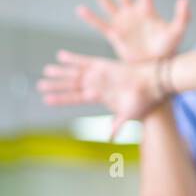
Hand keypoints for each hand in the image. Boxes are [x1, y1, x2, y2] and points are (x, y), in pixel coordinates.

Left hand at [38, 50, 164, 140]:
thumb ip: (118, 125)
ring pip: (74, 73)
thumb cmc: (144, 101)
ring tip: (46, 70)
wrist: (155, 84)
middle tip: (39, 85)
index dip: (60, 99)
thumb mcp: (129, 115)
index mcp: (98, 97)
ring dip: (60, 72)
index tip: (46, 100)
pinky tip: (61, 56)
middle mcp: (95, 85)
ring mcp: (98, 74)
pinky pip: (85, 61)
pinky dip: (73, 59)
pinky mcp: (104, 64)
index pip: (74, 98)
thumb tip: (111, 139)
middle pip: (70, 85)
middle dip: (55, 85)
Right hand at [78, 0, 190, 62]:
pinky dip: (91, 18)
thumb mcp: (177, 31)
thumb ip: (182, 16)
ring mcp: (122, 23)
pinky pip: (100, 25)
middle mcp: (133, 13)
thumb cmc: (168, 48)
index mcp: (148, 10)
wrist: (155, 65)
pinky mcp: (114, 35)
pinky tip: (81, 9)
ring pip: (109, 5)